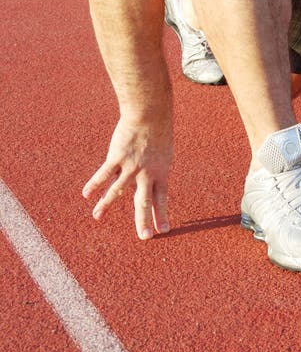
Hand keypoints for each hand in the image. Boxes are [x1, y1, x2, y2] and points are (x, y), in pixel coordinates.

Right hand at [83, 114, 173, 239]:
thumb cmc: (158, 131)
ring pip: (117, 191)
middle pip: (144, 201)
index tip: (163, 230)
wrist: (150, 113)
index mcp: (161, 172)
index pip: (162, 198)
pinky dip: (94, 184)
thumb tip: (143, 183)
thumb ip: (152, 169)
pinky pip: (103, 174)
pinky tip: (86, 194)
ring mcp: (131, 166)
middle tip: (145, 237)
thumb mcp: (162, 152)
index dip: (162, 214)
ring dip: (106, 206)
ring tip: (97, 217)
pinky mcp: (117, 157)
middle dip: (144, 221)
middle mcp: (147, 173)